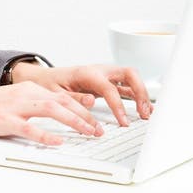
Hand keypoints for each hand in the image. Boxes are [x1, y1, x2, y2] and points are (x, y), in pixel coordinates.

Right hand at [0, 81, 104, 145]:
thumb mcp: (11, 103)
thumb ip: (32, 109)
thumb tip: (54, 122)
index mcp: (28, 89)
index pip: (63, 97)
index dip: (83, 109)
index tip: (97, 121)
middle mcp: (24, 94)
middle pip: (62, 101)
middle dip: (85, 116)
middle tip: (100, 130)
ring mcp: (14, 106)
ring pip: (51, 110)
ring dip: (74, 121)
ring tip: (89, 133)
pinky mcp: (3, 120)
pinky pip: (29, 127)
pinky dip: (46, 135)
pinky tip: (57, 142)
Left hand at [11, 62, 152, 126]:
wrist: (45, 78)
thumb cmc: (49, 84)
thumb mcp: (55, 94)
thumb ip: (73, 98)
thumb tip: (91, 101)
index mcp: (86, 73)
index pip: (109, 88)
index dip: (118, 106)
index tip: (123, 122)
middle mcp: (99, 71)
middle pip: (128, 73)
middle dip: (140, 91)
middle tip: (144, 112)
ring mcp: (104, 75)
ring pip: (130, 78)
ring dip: (142, 93)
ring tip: (147, 113)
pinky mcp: (106, 81)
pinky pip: (126, 86)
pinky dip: (136, 95)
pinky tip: (142, 108)